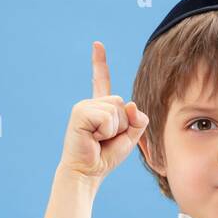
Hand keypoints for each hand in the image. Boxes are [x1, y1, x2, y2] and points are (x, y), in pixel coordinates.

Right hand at [57, 41, 150, 180]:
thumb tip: (131, 105)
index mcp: (100, 107)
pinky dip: (106, 132)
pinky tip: (93, 139)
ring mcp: (83, 107)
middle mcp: (90, 103)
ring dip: (114, 130)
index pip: (102, 80)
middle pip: (122, 103)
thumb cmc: (106, 156)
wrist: (87, 172)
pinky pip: (107, 118)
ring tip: (99, 140)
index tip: (97, 44)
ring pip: (116, 110)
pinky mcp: (79, 113)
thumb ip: (138, 120)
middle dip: (122, 125)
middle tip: (105, 140)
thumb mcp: (130, 137)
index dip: (99, 62)